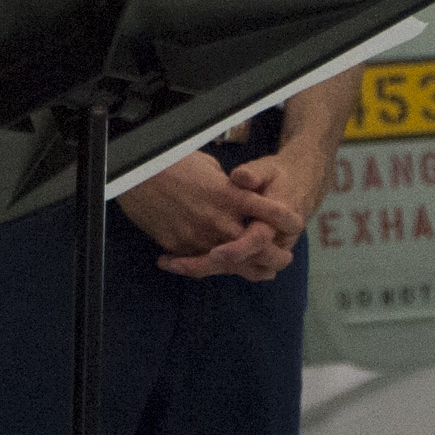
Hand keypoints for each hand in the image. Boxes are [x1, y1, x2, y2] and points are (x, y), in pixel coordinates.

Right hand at [116, 154, 300, 280]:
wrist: (138, 173)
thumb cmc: (175, 162)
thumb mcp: (210, 167)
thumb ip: (228, 186)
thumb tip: (238, 192)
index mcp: (230, 196)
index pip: (268, 211)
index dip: (285, 218)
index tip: (296, 223)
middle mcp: (219, 220)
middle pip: (256, 248)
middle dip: (274, 257)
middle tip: (283, 259)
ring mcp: (199, 237)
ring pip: (232, 264)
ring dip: (250, 270)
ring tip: (263, 272)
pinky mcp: (180, 247)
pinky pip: (201, 263)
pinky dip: (213, 267)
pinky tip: (224, 267)